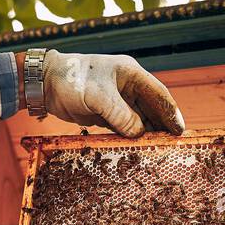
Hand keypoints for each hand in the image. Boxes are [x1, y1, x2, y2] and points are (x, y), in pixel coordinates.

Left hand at [41, 51, 185, 137]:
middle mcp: (127, 86)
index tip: (180, 131)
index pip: (159, 94)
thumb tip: (140, 134)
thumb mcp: (98, 97)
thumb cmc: (72, 81)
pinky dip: (132, 136)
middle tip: (173, 146)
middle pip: (152, 108)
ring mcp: (117, 100)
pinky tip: (138, 149)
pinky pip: (124, 126)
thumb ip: (121, 116)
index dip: (171, 112)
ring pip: (139, 119)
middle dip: (162, 126)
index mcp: (130, 74)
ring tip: (158, 150)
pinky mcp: (106, 112)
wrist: (45, 84)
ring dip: (148, 133)